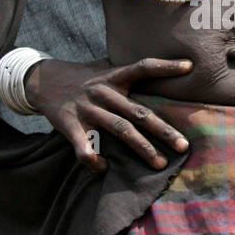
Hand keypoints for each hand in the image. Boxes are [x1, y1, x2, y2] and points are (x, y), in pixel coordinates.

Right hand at [24, 56, 193, 171]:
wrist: (45, 82)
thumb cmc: (85, 79)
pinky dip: (93, 159)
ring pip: (119, 130)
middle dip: (162, 130)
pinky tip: (104, 168)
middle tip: (183, 146)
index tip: (189, 67)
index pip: (143, 67)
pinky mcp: (71, 125)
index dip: (165, 66)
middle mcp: (104, 93)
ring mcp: (88, 110)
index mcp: (114, 77)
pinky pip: (84, 146)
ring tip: (160, 164)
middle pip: (138, 112)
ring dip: (142, 148)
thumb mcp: (106, 69)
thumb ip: (130, 73)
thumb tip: (166, 68)